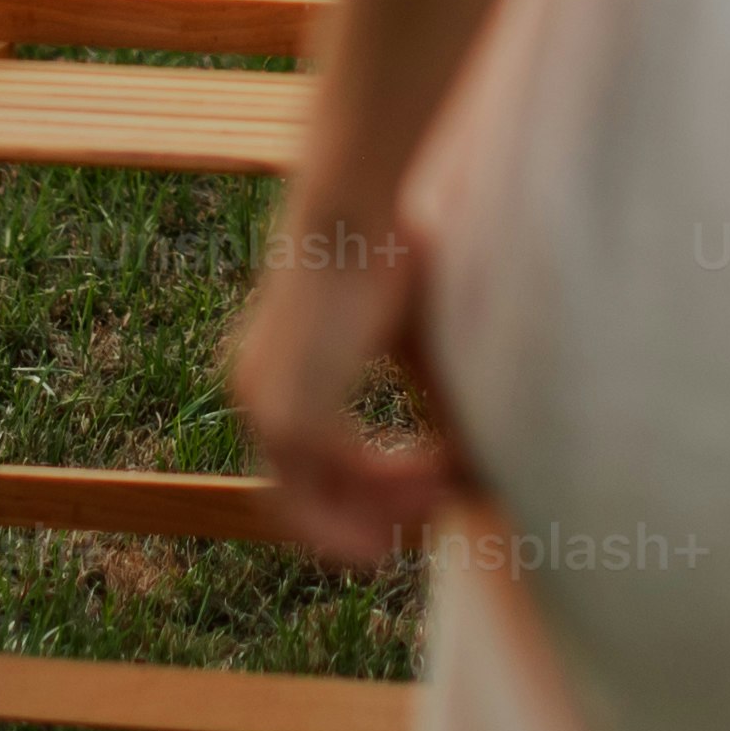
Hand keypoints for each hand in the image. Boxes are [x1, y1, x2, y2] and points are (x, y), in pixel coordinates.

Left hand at [231, 200, 459, 568]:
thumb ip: (429, 397)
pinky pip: (333, 487)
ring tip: (444, 497)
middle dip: (374, 516)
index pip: (305, 466)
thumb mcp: (412, 339)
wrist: (354, 213)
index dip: (368, 490)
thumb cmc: (392, 254)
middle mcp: (257, 398)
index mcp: (274, 376)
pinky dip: (385, 493)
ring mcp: (266, 412)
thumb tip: (472, 453)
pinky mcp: (289, 417)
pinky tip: (436, 476)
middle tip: (437, 510)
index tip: (429, 484)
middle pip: (304, 502)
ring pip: (314, 507)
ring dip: (383, 511)